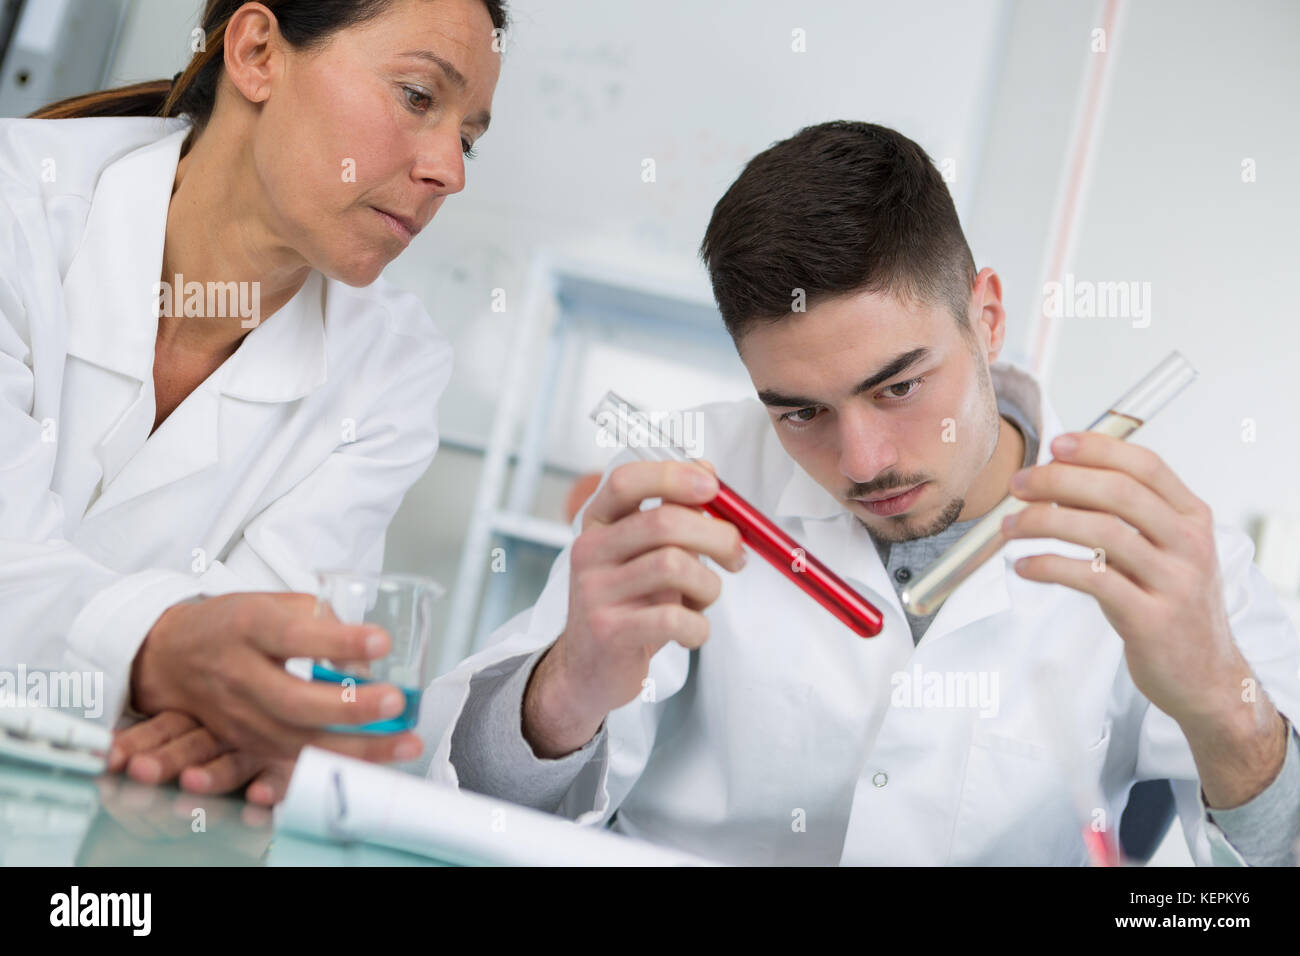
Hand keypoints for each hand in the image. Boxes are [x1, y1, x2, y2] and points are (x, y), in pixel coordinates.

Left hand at [109, 711, 293, 805]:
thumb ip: (146, 747)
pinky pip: (280, 779)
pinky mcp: (284, 769)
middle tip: (141, 771)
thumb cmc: (214, 742)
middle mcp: (225, 732)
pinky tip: (257, 798)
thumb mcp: (180, 736)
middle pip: (194, 744)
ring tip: (191, 783)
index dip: (134, 743)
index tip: (110, 758)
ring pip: (233, 763)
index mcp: (197, 720)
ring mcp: (256, 750)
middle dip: (166, 760)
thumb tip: (105, 757)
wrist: (284, 728)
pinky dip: (271, 789)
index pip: (163, 728)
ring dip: (212, 775)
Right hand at [130, 592, 422, 764]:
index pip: (295, 635)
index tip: (382, 641)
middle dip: (350, 707)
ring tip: (403, 743)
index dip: (339, 640)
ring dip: (355, 748)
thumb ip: (322, 620)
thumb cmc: (230, 624)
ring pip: (297, 741)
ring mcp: (238, 715)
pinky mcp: (242, 743)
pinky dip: (334, 764)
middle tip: (395, 702)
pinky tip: (374, 763)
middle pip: (294, 700)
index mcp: (249, 627)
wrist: (166, 656)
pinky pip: (292, 759)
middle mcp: (239, 675)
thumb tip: (367, 657)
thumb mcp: (271, 602)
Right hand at [524, 460, 746, 756]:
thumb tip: (706, 470)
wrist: (589, 669)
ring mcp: (594, 592)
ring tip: (703, 599)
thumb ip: (673, 513)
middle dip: (717, 535)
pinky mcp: (608, 632)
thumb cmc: (630, 604)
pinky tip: (691, 632)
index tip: (713, 486)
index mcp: (598, 523)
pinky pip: (674, 618)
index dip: (673, 475)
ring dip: (709, 585)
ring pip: (675, 567)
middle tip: (736, 556)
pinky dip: (698, 627)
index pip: (625, 481)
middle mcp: (589, 551)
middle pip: (663, 522)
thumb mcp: (646, 554)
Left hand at [1003, 431, 1285, 805]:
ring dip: (1045, 522)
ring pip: (1102, 532)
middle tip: (1019, 485)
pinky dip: (1050, 566)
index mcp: (1192, 517)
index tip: (1054, 445)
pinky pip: (1092, 580)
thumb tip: (1060, 478)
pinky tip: (1025, 567)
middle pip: (1119, 493)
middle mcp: (1189, 544)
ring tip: (1011, 527)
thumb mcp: (1161, 552)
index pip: (1146, 465)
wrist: (1206, 676)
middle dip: (1060, 481)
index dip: (1097, 448)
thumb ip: (1123, 517)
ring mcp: (1174, 582)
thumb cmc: (1170, 605)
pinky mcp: (1151, 620)